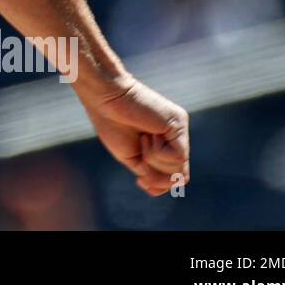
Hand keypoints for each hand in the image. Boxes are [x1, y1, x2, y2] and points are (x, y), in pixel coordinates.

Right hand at [74, 74, 190, 195]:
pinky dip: (157, 152)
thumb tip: (175, 184)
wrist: (104, 99)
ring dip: (154, 161)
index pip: (176, 177)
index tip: (140, 181)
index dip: (159, 185)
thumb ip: (152, 172)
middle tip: (140, 158)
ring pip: (180, 169)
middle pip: (180, 176)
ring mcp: (179, 129)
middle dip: (157, 175)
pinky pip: (177, 156)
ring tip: (142, 139)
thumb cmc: (112, 124)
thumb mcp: (133, 157)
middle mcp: (176, 137)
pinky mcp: (179, 123)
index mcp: (165, 145)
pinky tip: (148, 133)